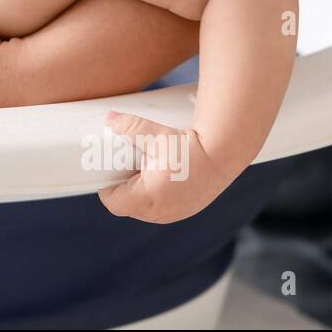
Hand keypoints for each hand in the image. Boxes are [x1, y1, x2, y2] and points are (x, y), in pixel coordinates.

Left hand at [96, 112, 241, 222]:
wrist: (224, 152)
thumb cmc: (189, 146)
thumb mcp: (154, 134)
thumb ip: (128, 126)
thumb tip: (109, 118)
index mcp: (147, 198)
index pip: (113, 203)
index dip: (106, 188)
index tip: (107, 171)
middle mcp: (160, 212)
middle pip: (127, 207)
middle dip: (122, 188)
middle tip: (124, 166)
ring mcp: (175, 214)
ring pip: (145, 209)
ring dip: (139, 194)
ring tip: (142, 170)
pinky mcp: (186, 210)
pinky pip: (161, 208)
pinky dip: (156, 196)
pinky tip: (158, 179)